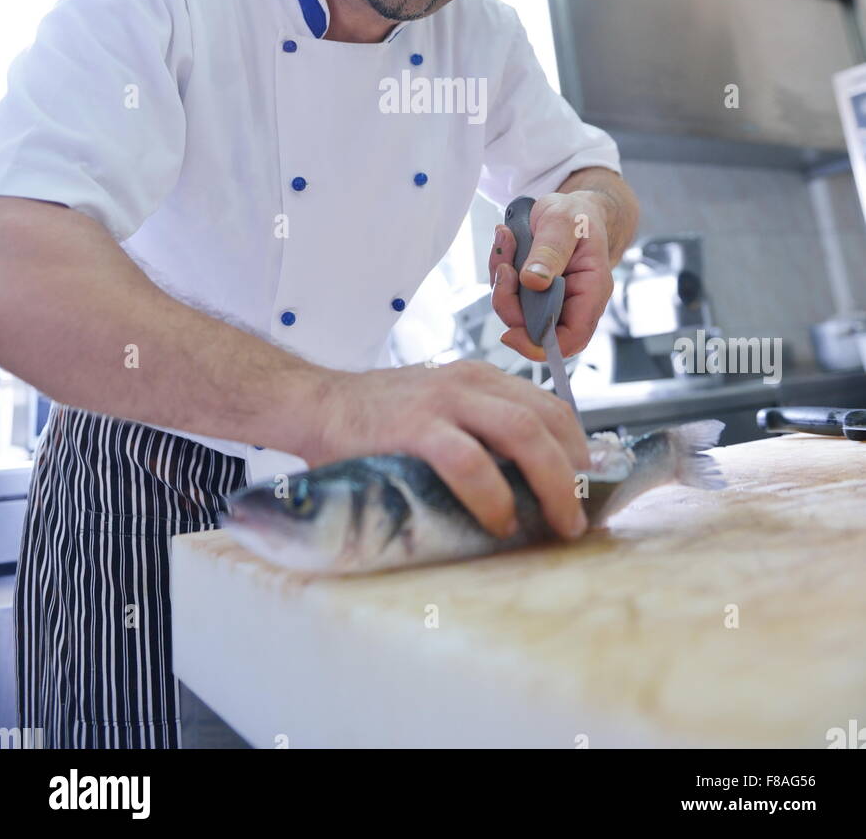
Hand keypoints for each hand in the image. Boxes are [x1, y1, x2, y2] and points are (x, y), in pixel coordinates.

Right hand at [312, 359, 588, 540]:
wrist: (314, 403)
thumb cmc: (377, 423)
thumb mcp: (439, 414)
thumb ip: (477, 435)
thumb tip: (526, 489)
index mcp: (480, 379)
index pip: (551, 406)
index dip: (580, 449)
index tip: (590, 488)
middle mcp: (469, 382)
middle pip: (548, 419)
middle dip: (576, 472)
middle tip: (581, 516)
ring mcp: (443, 401)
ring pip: (522, 433)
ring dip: (551, 483)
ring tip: (557, 524)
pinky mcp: (414, 426)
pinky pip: (468, 460)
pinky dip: (493, 495)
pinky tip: (500, 522)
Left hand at [488, 191, 614, 361]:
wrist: (571, 208)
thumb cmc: (576, 215)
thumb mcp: (564, 224)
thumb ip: (551, 251)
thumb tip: (533, 282)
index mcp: (592, 290)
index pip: (573, 337)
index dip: (541, 345)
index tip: (510, 334)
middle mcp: (572, 302)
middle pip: (535, 329)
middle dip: (510, 301)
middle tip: (504, 266)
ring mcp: (550, 299)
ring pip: (515, 312)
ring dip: (501, 280)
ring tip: (507, 240)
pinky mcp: (531, 292)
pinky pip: (507, 293)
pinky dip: (499, 269)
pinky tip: (506, 241)